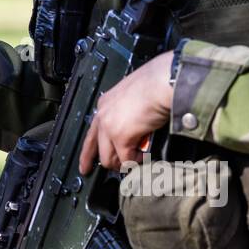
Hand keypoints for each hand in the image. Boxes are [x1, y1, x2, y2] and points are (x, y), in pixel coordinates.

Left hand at [78, 51, 174, 173]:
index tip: (85, 165)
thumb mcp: (135, 97)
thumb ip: (129, 113)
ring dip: (124, 162)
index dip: (88, 152)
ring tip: (137, 159)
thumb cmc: (157, 84)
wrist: (163, 81)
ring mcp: (109, 126)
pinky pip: (126, 159)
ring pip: (108, 158)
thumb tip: (136, 128)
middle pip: (96, 149)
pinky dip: (136, 161)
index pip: (92, 132)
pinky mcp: (120, 136)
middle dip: (109, 162)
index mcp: (105, 103)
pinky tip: (144, 155)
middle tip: (121, 167)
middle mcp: (103, 114)